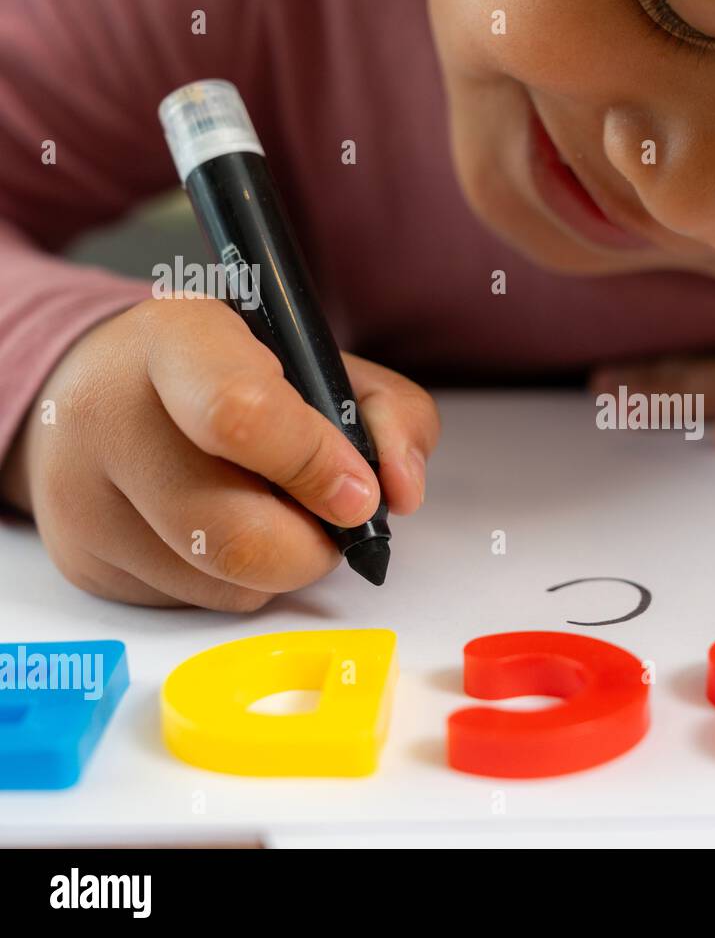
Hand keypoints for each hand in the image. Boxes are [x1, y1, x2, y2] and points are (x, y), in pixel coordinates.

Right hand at [0, 296, 438, 610]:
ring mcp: (83, 499)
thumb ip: (386, 413)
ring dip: (280, 564)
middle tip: (329, 512)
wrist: (98, 386)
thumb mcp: (318, 360)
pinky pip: (198, 603)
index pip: (241, 416)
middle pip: (237, 536)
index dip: (316, 466)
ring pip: (228, 584)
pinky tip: (221, 525)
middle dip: (314, 544)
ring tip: (266, 505)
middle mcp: (108, 418)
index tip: (360, 493)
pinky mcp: (85, 562)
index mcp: (176, 344)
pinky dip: (237, 579)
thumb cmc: (226, 371)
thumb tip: (400, 493)